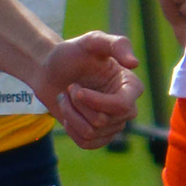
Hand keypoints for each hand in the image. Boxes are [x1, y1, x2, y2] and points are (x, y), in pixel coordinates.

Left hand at [36, 31, 141, 148]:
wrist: (50, 70)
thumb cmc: (72, 54)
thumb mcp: (91, 42)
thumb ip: (116, 44)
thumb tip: (135, 64)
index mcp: (130, 86)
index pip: (122, 105)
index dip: (97, 102)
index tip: (76, 90)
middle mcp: (127, 108)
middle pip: (103, 121)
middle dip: (78, 104)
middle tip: (70, 87)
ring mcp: (113, 124)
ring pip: (91, 132)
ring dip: (70, 113)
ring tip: (66, 97)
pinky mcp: (99, 137)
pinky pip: (86, 143)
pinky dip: (70, 128)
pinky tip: (67, 113)